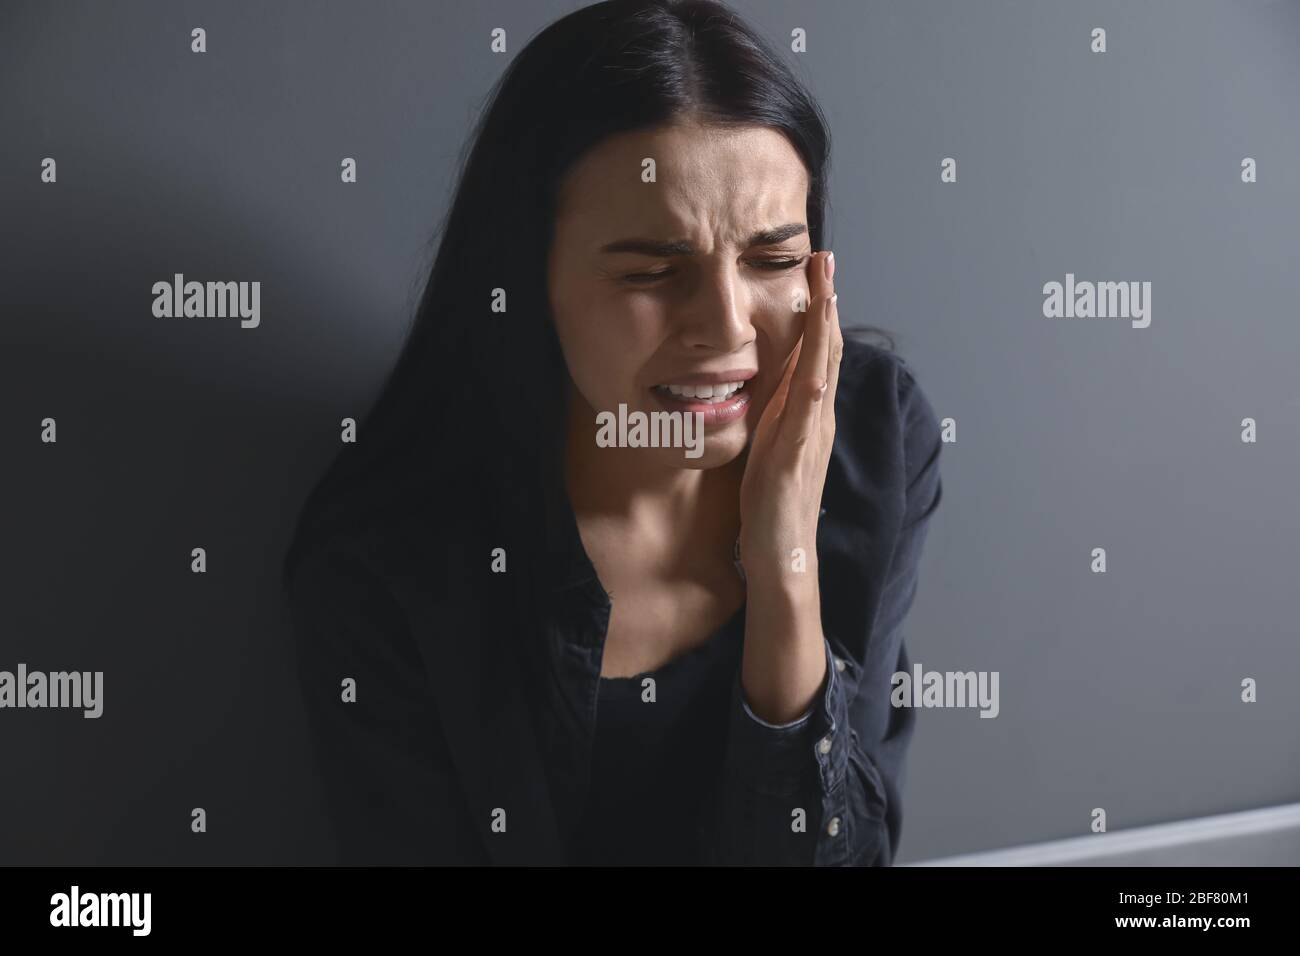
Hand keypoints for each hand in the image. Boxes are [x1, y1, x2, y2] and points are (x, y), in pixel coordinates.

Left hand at [737, 250, 842, 585]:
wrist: (782, 558)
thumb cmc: (770, 508)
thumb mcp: (769, 448)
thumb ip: (773, 416)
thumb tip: (764, 385)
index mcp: (807, 416)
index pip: (816, 354)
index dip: (818, 312)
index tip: (816, 272)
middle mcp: (817, 419)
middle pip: (825, 350)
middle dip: (826, 302)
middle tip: (826, 257)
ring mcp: (810, 435)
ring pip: (822, 369)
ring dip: (825, 325)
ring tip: (827, 284)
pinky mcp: (795, 456)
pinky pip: (808, 409)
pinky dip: (814, 375)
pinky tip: (816, 351)